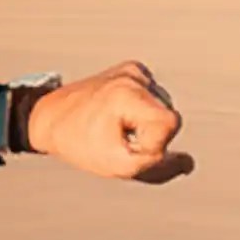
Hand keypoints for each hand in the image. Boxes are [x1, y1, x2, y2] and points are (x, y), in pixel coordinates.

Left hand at [28, 62, 186, 180]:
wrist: (51, 117)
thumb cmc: (81, 143)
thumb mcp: (117, 166)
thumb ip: (158, 169)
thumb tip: (188, 163)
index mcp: (128, 93)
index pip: (171, 124)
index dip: (156, 143)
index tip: (129, 147)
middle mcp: (134, 75)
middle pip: (169, 116)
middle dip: (151, 135)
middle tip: (119, 139)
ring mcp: (134, 69)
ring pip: (163, 108)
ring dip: (146, 124)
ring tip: (117, 127)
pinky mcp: (133, 69)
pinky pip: (154, 98)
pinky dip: (142, 112)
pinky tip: (120, 115)